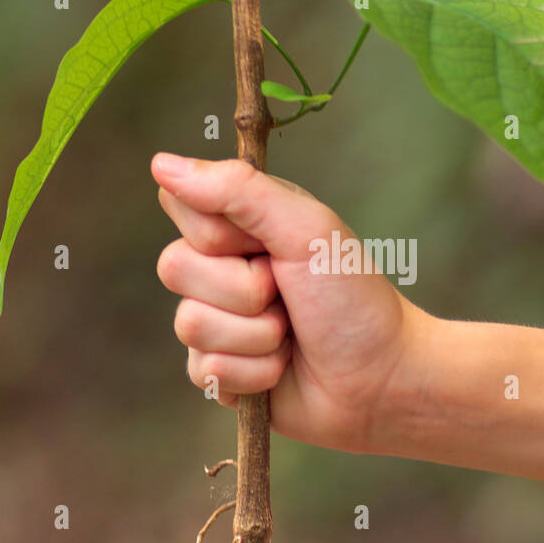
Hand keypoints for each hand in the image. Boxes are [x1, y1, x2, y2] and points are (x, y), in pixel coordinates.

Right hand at [151, 153, 423, 453]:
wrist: (383, 379)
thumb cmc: (353, 298)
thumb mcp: (304, 228)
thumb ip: (236, 189)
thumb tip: (160, 163)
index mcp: (240, 223)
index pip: (179, 204)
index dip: (220, 231)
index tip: (268, 243)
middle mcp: (220, 268)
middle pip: (174, 266)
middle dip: (245, 290)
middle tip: (287, 295)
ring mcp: (216, 322)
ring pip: (190, 325)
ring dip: (256, 336)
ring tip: (291, 336)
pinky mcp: (218, 373)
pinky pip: (205, 371)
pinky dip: (255, 373)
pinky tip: (282, 370)